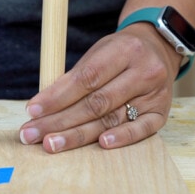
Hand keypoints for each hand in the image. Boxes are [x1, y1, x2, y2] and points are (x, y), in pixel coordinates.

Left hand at [19, 23, 182, 152]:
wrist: (158, 49)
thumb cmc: (120, 53)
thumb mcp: (99, 52)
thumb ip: (76, 77)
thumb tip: (44, 105)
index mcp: (124, 50)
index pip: (85, 78)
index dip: (57, 97)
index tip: (33, 111)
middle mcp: (144, 71)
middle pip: (96, 103)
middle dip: (60, 121)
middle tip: (32, 134)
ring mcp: (154, 94)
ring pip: (111, 119)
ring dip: (78, 135)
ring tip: (52, 144)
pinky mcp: (161, 113)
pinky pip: (141, 129)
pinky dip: (122, 137)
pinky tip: (101, 144)